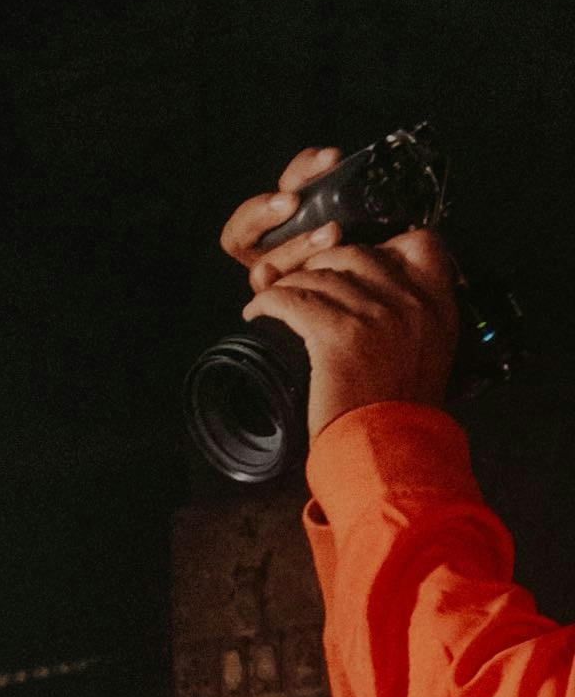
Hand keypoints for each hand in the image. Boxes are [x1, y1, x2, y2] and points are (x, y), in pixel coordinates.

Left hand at [222, 147, 461, 431]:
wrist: (393, 453)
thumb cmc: (401, 419)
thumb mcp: (427, 360)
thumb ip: (411, 324)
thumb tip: (373, 302)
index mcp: (439, 304)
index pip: (420, 243)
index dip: (380, 247)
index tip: (353, 269)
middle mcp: (411, 301)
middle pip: (357, 254)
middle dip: (321, 264)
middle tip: (301, 284)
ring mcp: (376, 314)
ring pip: (321, 275)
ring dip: (290, 284)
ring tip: (274, 301)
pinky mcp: (338, 334)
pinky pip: (292, 300)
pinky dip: (267, 302)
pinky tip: (256, 313)